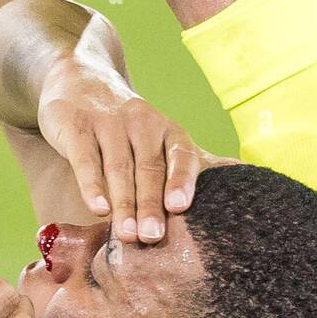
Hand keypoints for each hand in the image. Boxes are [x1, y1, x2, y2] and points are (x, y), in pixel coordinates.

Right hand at [36, 56, 237, 242]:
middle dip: (151, 204)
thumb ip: (186, 162)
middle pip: (148, 168)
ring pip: (119, 168)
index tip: (180, 207)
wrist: (80, 80)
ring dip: (124, 203)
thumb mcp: (157, 137)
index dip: (181, 180)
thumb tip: (239, 173)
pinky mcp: (77, 128)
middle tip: (152, 237)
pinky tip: (98, 208)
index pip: (180, 155)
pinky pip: (86, 160)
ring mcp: (108, 124)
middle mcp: (141, 123)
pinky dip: (92, 186)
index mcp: (166, 129)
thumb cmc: (124, 125)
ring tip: (127, 235)